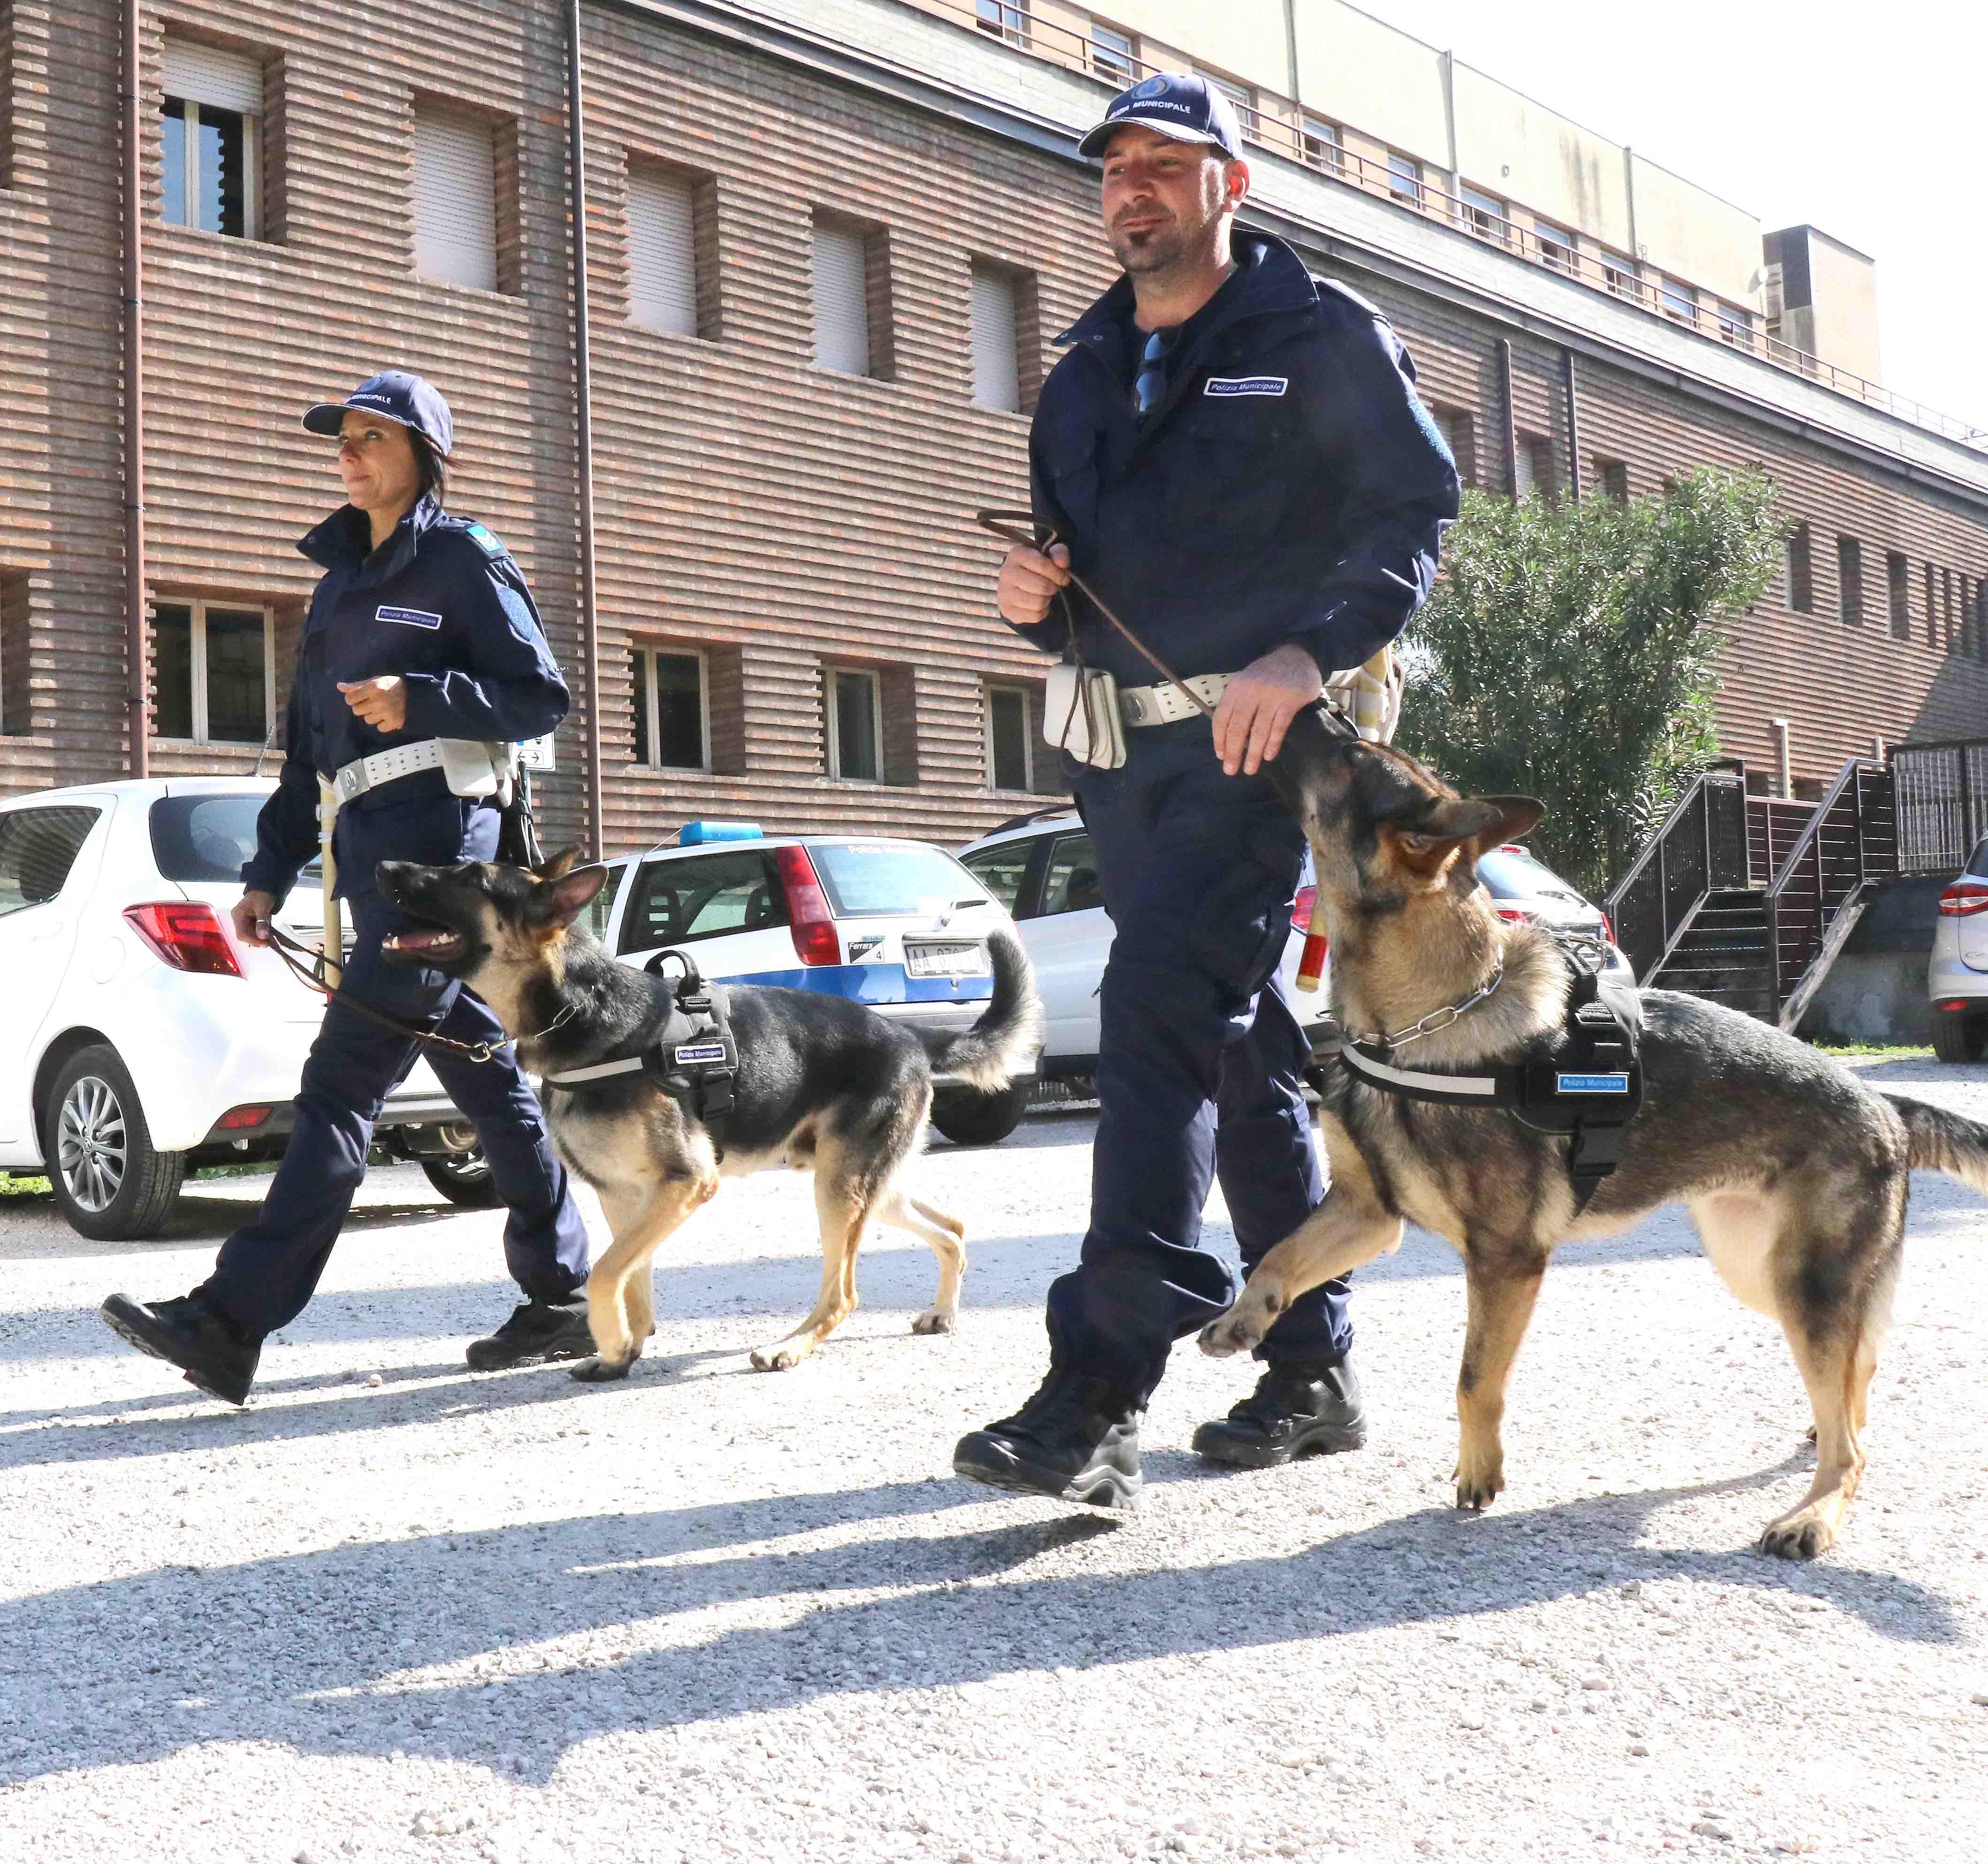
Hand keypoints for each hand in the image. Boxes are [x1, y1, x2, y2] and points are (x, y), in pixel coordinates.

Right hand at [232, 890, 278, 947]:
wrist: (264, 889)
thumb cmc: (262, 895)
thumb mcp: (263, 908)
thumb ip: (262, 922)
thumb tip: (263, 936)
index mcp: (237, 914)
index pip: (241, 933)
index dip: (252, 940)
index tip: (264, 944)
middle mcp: (238, 919)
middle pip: (244, 935)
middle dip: (256, 940)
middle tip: (268, 943)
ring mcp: (242, 921)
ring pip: (249, 935)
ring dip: (259, 938)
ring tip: (270, 940)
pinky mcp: (248, 922)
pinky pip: (253, 931)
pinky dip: (260, 934)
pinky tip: (268, 935)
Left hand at [338, 675, 406, 732]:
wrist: (416, 694)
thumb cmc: (392, 685)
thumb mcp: (375, 681)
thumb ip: (357, 685)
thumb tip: (339, 686)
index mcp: (374, 687)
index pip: (350, 699)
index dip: (352, 698)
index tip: (360, 697)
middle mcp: (379, 700)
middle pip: (356, 711)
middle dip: (362, 707)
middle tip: (373, 703)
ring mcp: (387, 712)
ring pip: (368, 720)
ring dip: (373, 715)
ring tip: (382, 709)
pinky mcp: (394, 722)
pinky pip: (380, 728)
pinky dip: (383, 724)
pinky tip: (388, 716)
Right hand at [996, 542, 1070, 627]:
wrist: (1017, 583)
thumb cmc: (1036, 567)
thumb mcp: (1049, 554)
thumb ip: (1059, 553)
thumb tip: (1062, 563)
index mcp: (1017, 554)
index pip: (1043, 565)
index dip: (1059, 574)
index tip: (1063, 577)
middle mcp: (1006, 572)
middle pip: (1042, 586)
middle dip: (1053, 588)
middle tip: (1053, 586)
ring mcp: (1004, 592)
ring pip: (1039, 603)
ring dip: (1047, 600)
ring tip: (1044, 594)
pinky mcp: (1006, 610)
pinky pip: (1035, 616)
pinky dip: (1042, 612)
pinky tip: (1038, 605)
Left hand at [1213, 644, 1323, 775]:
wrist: (1297, 657)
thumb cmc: (1267, 675)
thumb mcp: (1246, 683)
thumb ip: (1237, 705)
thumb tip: (1228, 738)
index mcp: (1236, 688)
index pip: (1222, 717)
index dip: (1219, 739)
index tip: (1220, 755)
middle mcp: (1251, 691)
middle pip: (1238, 727)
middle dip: (1233, 752)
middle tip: (1230, 770)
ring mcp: (1272, 695)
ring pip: (1259, 730)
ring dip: (1253, 753)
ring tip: (1249, 769)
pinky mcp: (1291, 700)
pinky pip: (1279, 726)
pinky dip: (1273, 743)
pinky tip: (1268, 756)